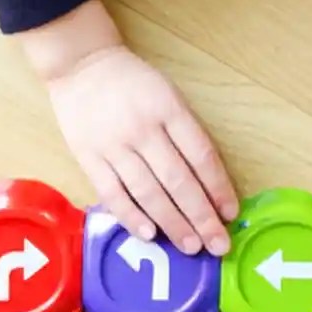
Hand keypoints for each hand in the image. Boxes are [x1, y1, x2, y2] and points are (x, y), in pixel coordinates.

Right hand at [16, 0, 238, 255]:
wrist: (80, 66)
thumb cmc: (132, 83)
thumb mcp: (168, 94)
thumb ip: (185, 133)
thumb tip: (207, 182)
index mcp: (168, 109)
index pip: (200, 155)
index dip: (218, 187)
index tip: (231, 213)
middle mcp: (143, 129)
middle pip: (178, 180)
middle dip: (201, 217)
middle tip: (218, 245)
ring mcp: (113, 145)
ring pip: (148, 192)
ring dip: (173, 223)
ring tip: (191, 246)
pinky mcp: (88, 158)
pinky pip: (113, 193)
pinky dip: (131, 216)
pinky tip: (149, 234)